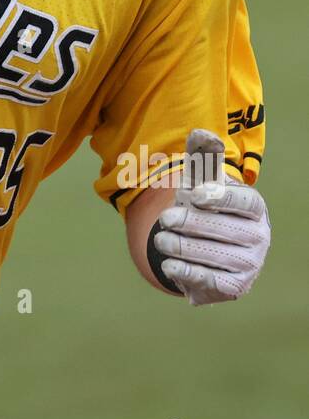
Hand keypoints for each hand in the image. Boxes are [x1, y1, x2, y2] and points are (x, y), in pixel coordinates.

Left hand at [154, 127, 269, 305]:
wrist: (206, 244)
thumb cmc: (204, 204)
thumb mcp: (201, 180)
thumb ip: (202, 157)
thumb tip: (201, 132)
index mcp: (254, 207)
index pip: (244, 201)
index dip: (220, 197)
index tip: (195, 194)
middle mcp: (259, 236)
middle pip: (225, 229)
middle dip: (191, 223)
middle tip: (165, 219)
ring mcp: (250, 263)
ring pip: (216, 256)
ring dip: (184, 247)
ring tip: (160, 240)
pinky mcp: (235, 286)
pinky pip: (213, 281)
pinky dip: (189, 273)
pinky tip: (169, 265)